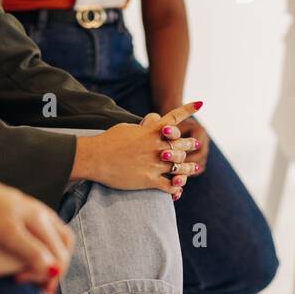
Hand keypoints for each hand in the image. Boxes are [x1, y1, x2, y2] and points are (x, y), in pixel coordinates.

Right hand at [73, 102, 202, 198]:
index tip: (200, 104)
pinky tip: (179, 189)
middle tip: (195, 144)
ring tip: (195, 168)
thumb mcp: (127, 128)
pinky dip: (176, 187)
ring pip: (180, 166)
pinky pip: (169, 185)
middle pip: (181, 144)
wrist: (94, 158)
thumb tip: (149, 126)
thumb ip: (142, 128)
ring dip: (189, 168)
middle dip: (189, 144)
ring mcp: (153, 163)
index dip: (188, 110)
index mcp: (151, 131)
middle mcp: (156, 146)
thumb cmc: (107, 141)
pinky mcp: (148, 179)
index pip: (174, 118)